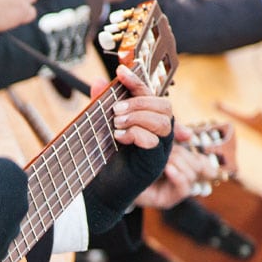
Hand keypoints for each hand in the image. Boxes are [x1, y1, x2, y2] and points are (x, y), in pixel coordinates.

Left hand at [82, 65, 174, 232]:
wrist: (97, 190)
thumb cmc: (98, 160)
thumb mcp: (97, 126)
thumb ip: (100, 104)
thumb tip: (98, 81)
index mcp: (146, 121)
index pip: (150, 94)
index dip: (137, 80)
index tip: (120, 71)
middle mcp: (157, 134)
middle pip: (164, 105)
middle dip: (139, 103)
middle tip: (115, 112)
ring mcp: (159, 150)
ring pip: (164, 122)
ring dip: (139, 117)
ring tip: (117, 125)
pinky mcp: (155, 164)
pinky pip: (156, 141)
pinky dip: (137, 135)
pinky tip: (120, 138)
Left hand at [133, 126, 216, 209]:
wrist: (113, 175)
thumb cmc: (132, 154)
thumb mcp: (154, 141)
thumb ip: (171, 134)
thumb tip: (189, 135)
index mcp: (180, 164)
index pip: (202, 161)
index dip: (202, 155)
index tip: (191, 143)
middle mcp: (179, 178)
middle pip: (196, 164)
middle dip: (181, 153)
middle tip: (166, 149)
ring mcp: (174, 190)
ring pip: (192, 174)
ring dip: (177, 162)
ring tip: (161, 159)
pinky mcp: (168, 199)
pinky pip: (184, 188)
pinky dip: (178, 176)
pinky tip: (167, 168)